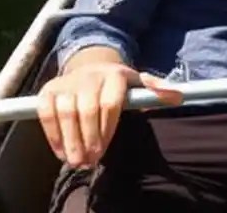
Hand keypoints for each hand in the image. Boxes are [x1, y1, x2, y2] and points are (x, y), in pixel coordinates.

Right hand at [36, 63, 181, 167]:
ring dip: (70, 141)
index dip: (107, 128)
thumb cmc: (118, 82)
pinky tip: (61, 153)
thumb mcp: (139, 81)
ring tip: (76, 162)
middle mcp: (90, 77)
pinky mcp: (48, 90)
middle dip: (88, 139)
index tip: (104, 149)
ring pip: (65, 113)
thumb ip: (157, 89)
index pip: (110, 103)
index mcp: (115, 76)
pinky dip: (52, 134)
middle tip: (90, 162)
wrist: (90, 65)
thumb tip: (179, 97)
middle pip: (86, 111)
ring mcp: (67, 83)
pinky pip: (46, 113)